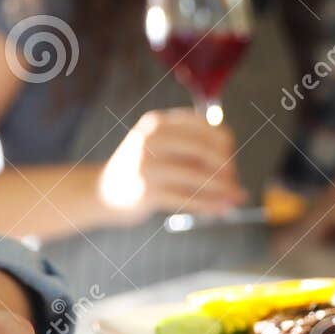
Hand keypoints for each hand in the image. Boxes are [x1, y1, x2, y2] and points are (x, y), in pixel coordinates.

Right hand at [97, 108, 246, 220]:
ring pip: (199, 177)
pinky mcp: (147, 192)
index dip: (225, 146)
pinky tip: (221, 210)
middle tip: (232, 183)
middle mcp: (151, 140)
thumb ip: (191, 153)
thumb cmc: (139, 171)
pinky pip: (188, 198)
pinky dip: (209, 206)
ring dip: (222, 190)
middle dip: (227, 169)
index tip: (229, 162)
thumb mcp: (160, 149)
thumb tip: (234, 172)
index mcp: (158, 123)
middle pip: (206, 150)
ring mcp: (147, 166)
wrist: (101, 192)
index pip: (207, 128)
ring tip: (234, 199)